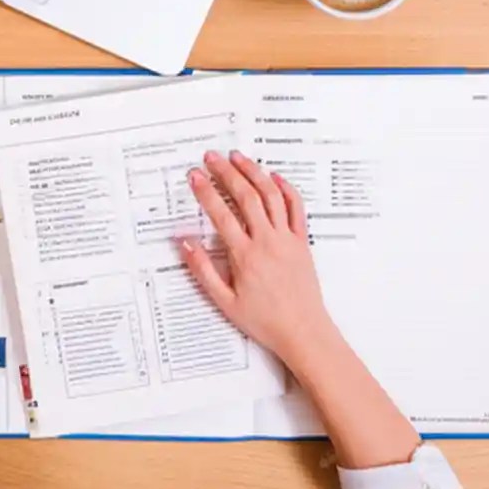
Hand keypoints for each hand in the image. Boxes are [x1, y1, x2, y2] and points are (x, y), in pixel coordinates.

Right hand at [185, 151, 421, 468]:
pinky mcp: (302, 242)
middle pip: (247, 197)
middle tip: (212, 157)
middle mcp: (268, 242)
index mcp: (246, 257)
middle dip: (227, 172)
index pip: (221, 215)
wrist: (303, 331)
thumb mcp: (225, 301)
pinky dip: (286, 188)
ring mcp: (287, 239)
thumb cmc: (264, 320)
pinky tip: (274, 176)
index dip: (206, 192)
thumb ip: (203, 270)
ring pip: (271, 195)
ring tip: (238, 157)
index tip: (195, 176)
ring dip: (254, 172)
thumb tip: (185, 243)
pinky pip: (296, 208)